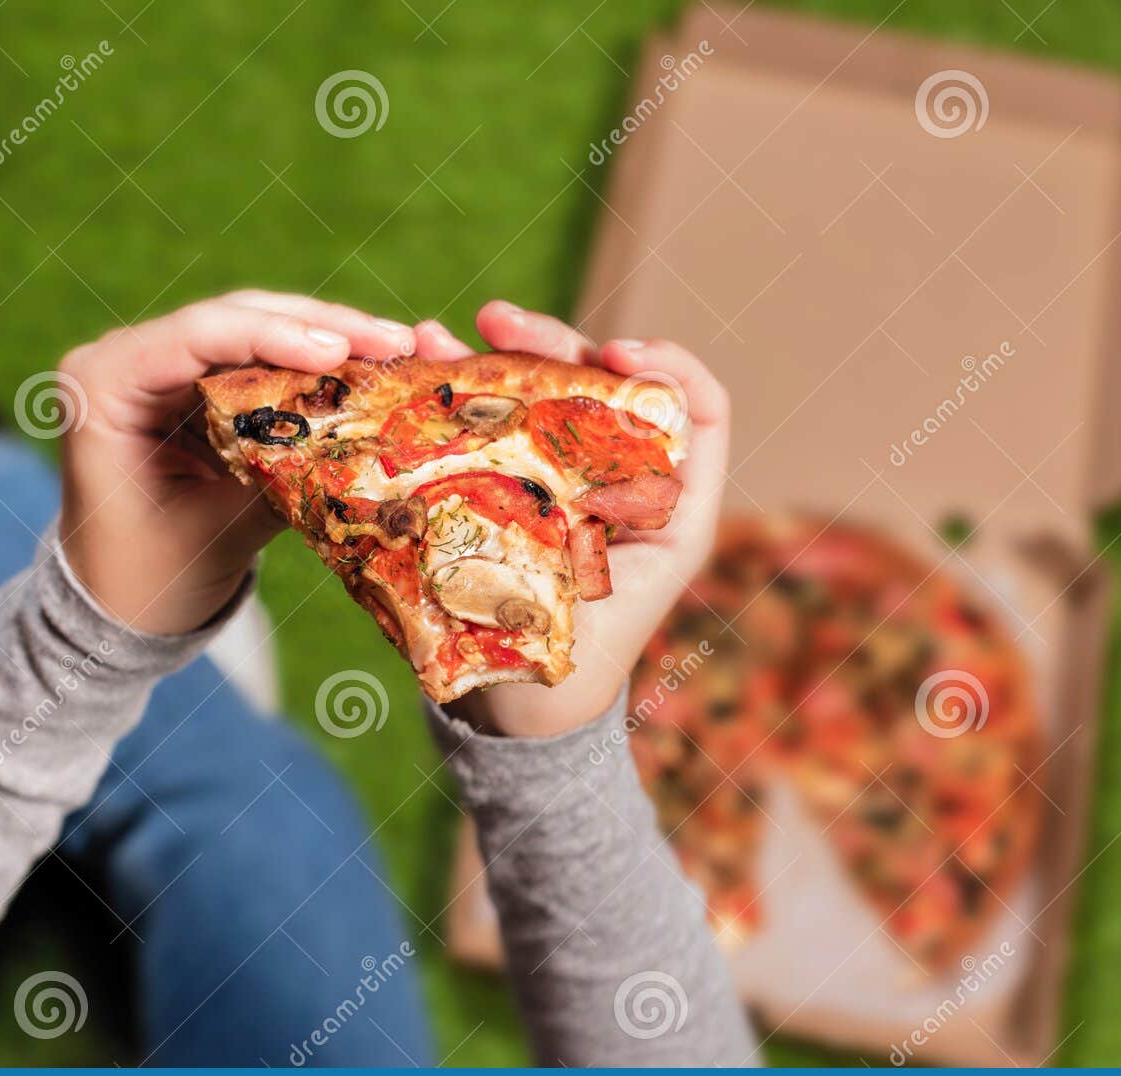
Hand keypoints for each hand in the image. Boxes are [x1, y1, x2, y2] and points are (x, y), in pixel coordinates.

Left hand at [57, 290, 415, 634]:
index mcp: (101, 383)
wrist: (121, 608)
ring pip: (263, 332)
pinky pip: (270, 363)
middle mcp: (131, 359)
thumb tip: (361, 445)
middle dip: (323, 328)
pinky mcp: (204, 388)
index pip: (194, 338)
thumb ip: (278, 483)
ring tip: (407, 348)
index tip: (339, 352)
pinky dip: (324, 369)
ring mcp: (170, 368)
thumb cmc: (146, 578)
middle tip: (398, 342)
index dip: (272, 336)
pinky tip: (383, 367)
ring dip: (336, 340)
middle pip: (237, 319)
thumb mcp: (211, 533)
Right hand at [415, 302, 730, 736]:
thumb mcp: (621, 585)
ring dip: (495, 355)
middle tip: (497, 322)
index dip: (667, 365)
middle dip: (553, 342)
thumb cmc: (581, 655)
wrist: (517, 708)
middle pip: (604, 383)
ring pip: (542, 393)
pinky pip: (492, 424)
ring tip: (442, 332)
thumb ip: (637, 517)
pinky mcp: (509, 487)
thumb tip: (598, 465)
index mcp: (670, 501)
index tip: (611, 353)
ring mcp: (560, 479)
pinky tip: (423, 356)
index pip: (697, 407)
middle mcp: (620, 480)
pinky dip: (461, 388)